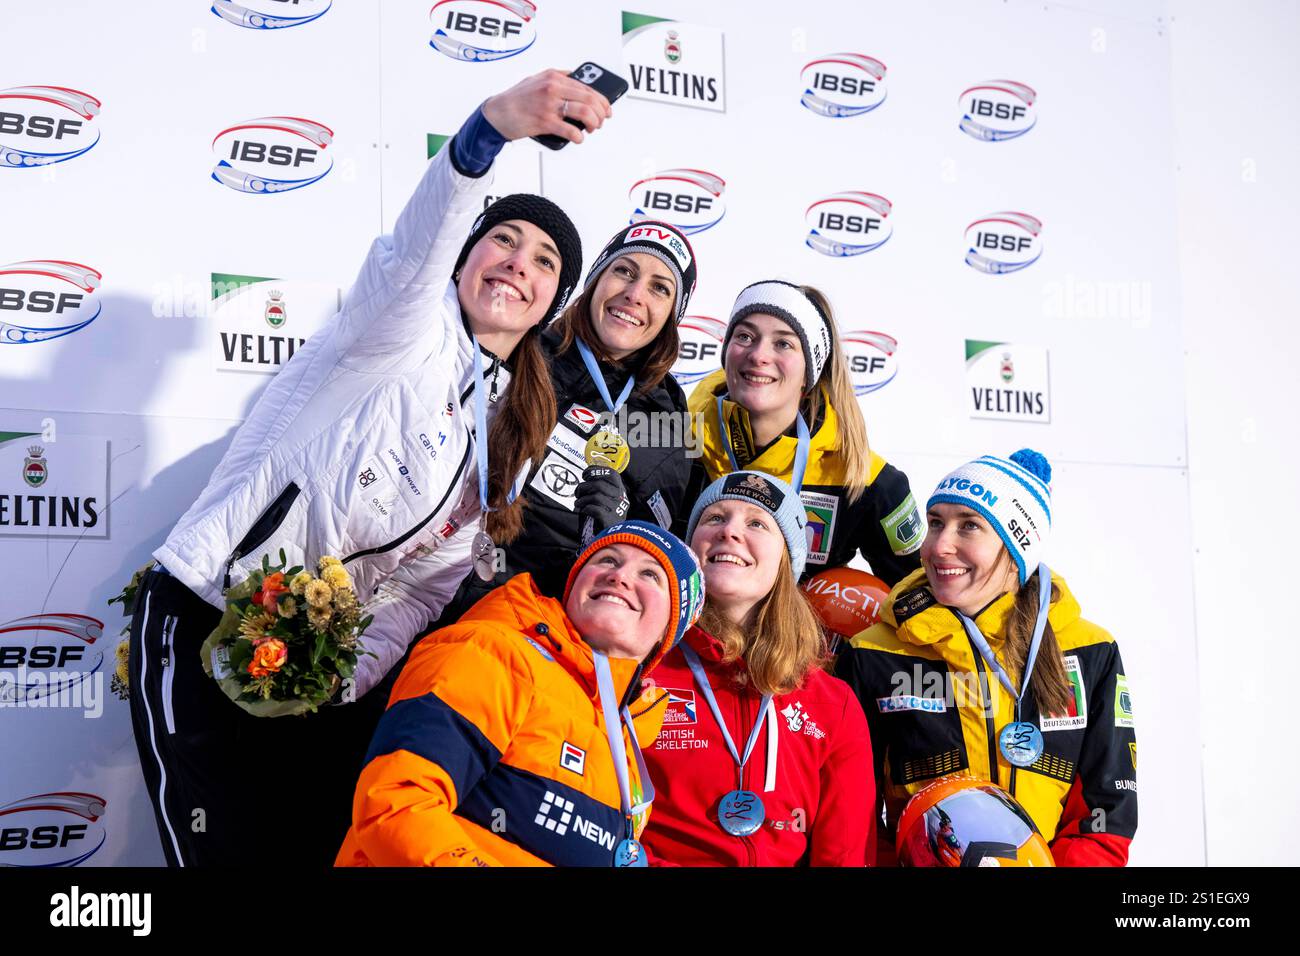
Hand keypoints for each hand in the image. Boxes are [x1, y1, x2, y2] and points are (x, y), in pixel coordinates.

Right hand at [482, 68, 612, 143]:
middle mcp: (553, 88)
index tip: (607, 110)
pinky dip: (579, 137)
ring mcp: (549, 105)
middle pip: (590, 100)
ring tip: (591, 129)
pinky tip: (578, 138)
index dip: (602, 101)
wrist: (496, 112)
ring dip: (593, 124)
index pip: (587, 87)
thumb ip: (557, 78)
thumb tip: (577, 80)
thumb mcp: (536, 79)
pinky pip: (571, 131)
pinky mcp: (545, 122)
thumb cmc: (516, 98)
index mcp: (554, 77)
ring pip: (584, 113)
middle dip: (601, 114)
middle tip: (600, 122)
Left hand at [575, 466, 629, 533]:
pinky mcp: (610, 520)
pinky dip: (585, 509)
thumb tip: (586, 479)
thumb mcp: (608, 500)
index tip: (585, 474)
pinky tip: (584, 511)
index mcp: (621, 490)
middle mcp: (621, 498)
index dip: (597, 471)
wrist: (614, 537)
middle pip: (599, 484)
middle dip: (583, 487)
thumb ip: (600, 489)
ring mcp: (617, 509)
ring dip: (582, 499)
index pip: (612, 474)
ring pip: (595, 496)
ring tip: (578, 504)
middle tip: (578, 493)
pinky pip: (594, 509)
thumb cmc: (607, 516)